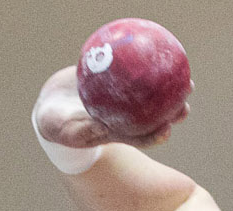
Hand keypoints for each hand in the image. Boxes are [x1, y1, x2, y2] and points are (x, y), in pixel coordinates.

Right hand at [33, 65, 189, 149]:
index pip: (140, 137)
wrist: (49, 107)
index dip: (156, 135)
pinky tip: (150, 51)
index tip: (168, 129)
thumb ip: (86, 129)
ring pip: (149, 95)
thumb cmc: (57, 125)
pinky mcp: (115, 84)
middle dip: (172, 113)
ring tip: (183, 78)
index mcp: (116, 133)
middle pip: (153, 117)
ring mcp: (121, 101)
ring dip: (167, 89)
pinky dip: (142, 65)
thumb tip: (103, 126)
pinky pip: (132, 73)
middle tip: (184, 103)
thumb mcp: (68, 130)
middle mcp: (123, 118)